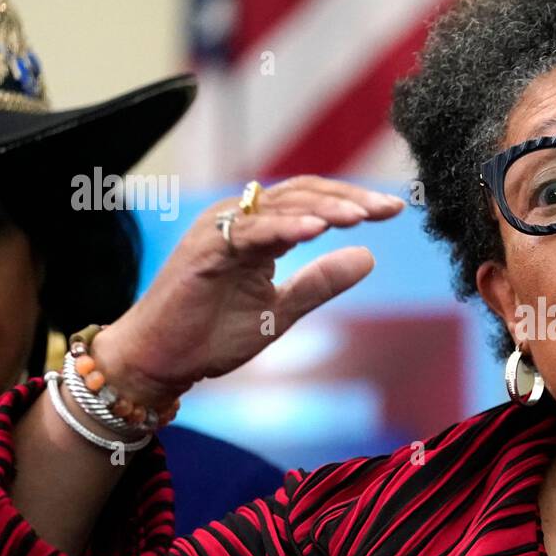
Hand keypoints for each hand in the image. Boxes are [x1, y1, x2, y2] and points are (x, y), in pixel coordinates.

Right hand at [90, 176, 403, 407]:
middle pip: (303, 193)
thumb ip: (321, 282)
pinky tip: (318, 231)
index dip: (354, 201)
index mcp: (260, 231)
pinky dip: (285, 228)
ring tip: (362, 218)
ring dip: (324, 209)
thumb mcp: (282, 309)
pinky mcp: (204, 251)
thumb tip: (370, 257)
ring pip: (280, 206)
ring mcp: (220, 232)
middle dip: (349, 198)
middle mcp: (240, 221)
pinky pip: (251, 232)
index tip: (394, 210)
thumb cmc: (212, 335)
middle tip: (388, 208)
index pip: (314, 202)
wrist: (160, 362)